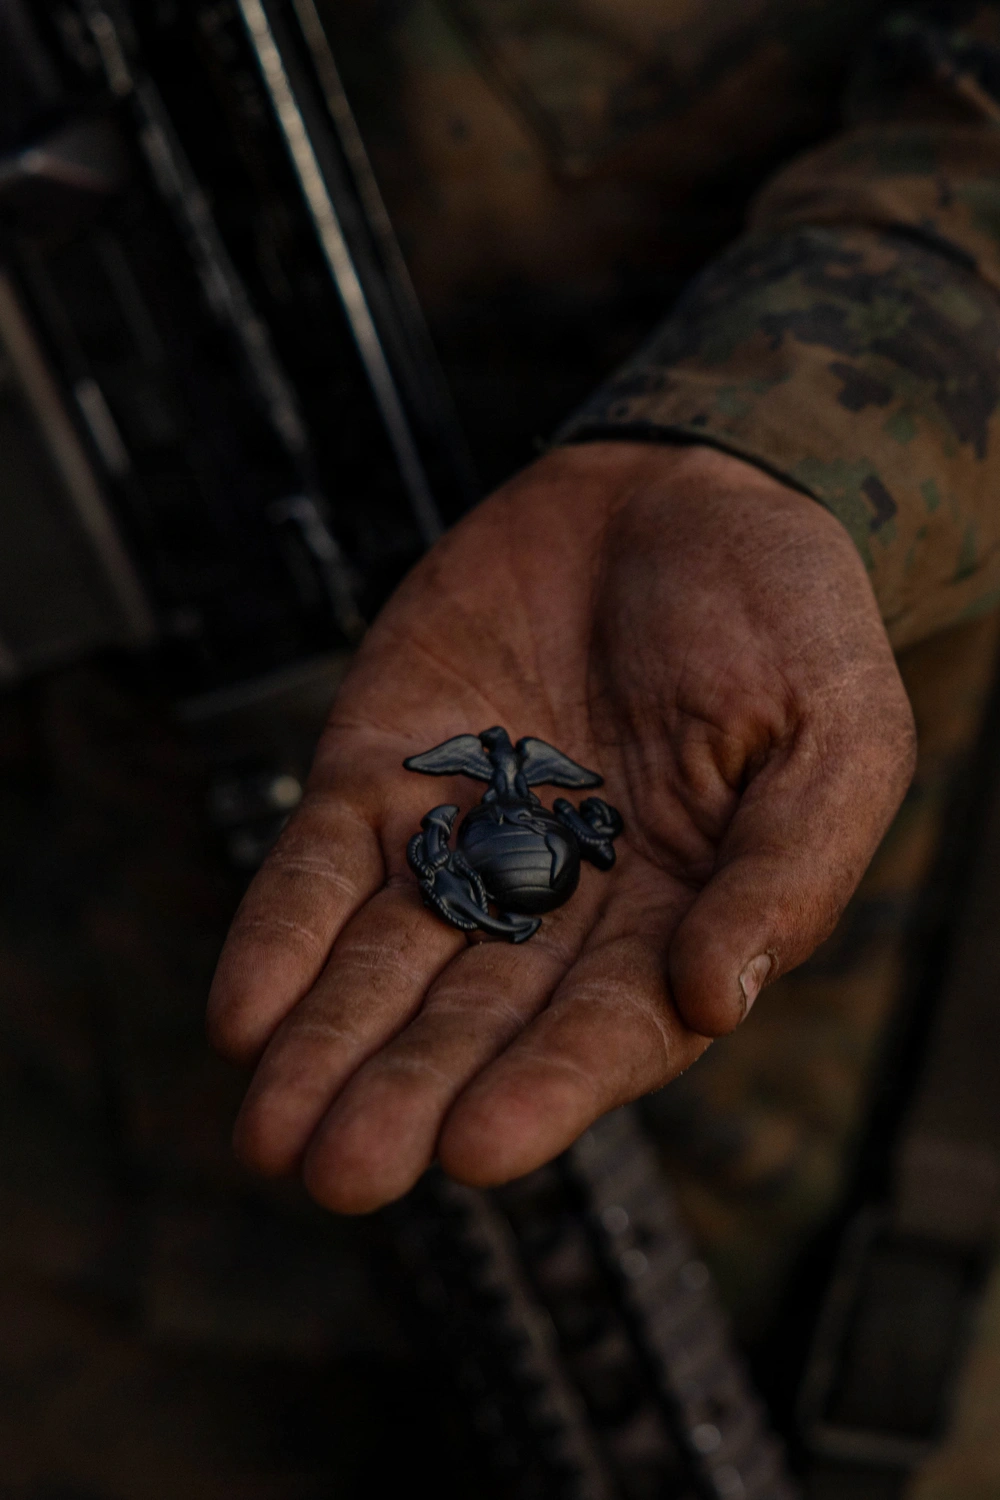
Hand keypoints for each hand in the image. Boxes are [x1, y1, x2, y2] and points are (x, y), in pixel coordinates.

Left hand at [208, 442, 915, 1211]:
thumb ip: (786, 870)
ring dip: (325, 1043)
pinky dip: (281, 933)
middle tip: (343, 1173)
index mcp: (674, 919)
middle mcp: (557, 904)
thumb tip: (713, 1002)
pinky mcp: (381, 771)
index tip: (480, 1149)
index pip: (606, 1029)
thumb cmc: (784, 619)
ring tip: (268, 1132)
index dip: (547, 1088)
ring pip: (382, 962)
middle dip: (406, 1091)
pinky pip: (321, 863)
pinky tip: (242, 1011)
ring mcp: (459, 840)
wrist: (679, 489)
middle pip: (473, 1018)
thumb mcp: (833, 734)